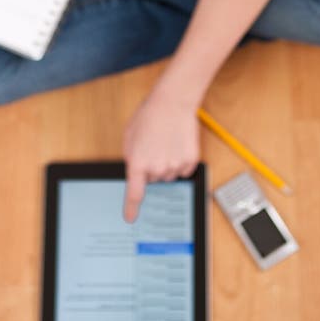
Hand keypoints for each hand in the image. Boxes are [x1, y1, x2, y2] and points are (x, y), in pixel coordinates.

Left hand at [122, 87, 199, 223]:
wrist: (173, 101)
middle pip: (153, 180)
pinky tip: (178, 144)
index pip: (134, 194)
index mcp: (138, 163)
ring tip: (166, 142)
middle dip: (152, 168)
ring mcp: (175, 165)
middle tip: (153, 147)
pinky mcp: (190, 161)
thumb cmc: (149, 115)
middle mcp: (157, 168)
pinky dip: (181, 162)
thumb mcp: (130, 136)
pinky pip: (184, 171)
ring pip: (169, 176)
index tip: (131, 219)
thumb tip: (135, 173)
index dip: (131, 208)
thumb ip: (131, 158)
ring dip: (167, 165)